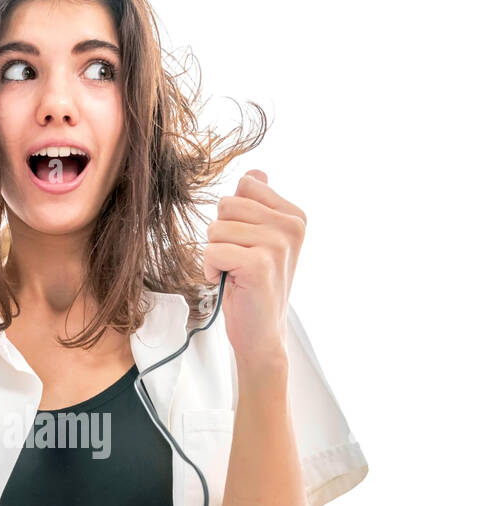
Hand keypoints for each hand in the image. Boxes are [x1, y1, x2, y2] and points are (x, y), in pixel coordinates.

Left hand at [203, 170, 306, 370]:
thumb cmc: (254, 286)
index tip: (247, 243)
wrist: (262, 334)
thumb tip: (257, 171)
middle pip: (227, 204)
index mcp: (294, 216)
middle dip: (221, 234)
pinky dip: (211, 269)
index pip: (246, 185)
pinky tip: (229, 283)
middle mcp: (291, 226)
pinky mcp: (259, 265)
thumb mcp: (260, 240)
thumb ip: (259, 204)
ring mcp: (277, 245)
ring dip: (215, 253)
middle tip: (238, 261)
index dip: (233, 216)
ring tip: (234, 273)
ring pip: (216, 228)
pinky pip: (212, 250)